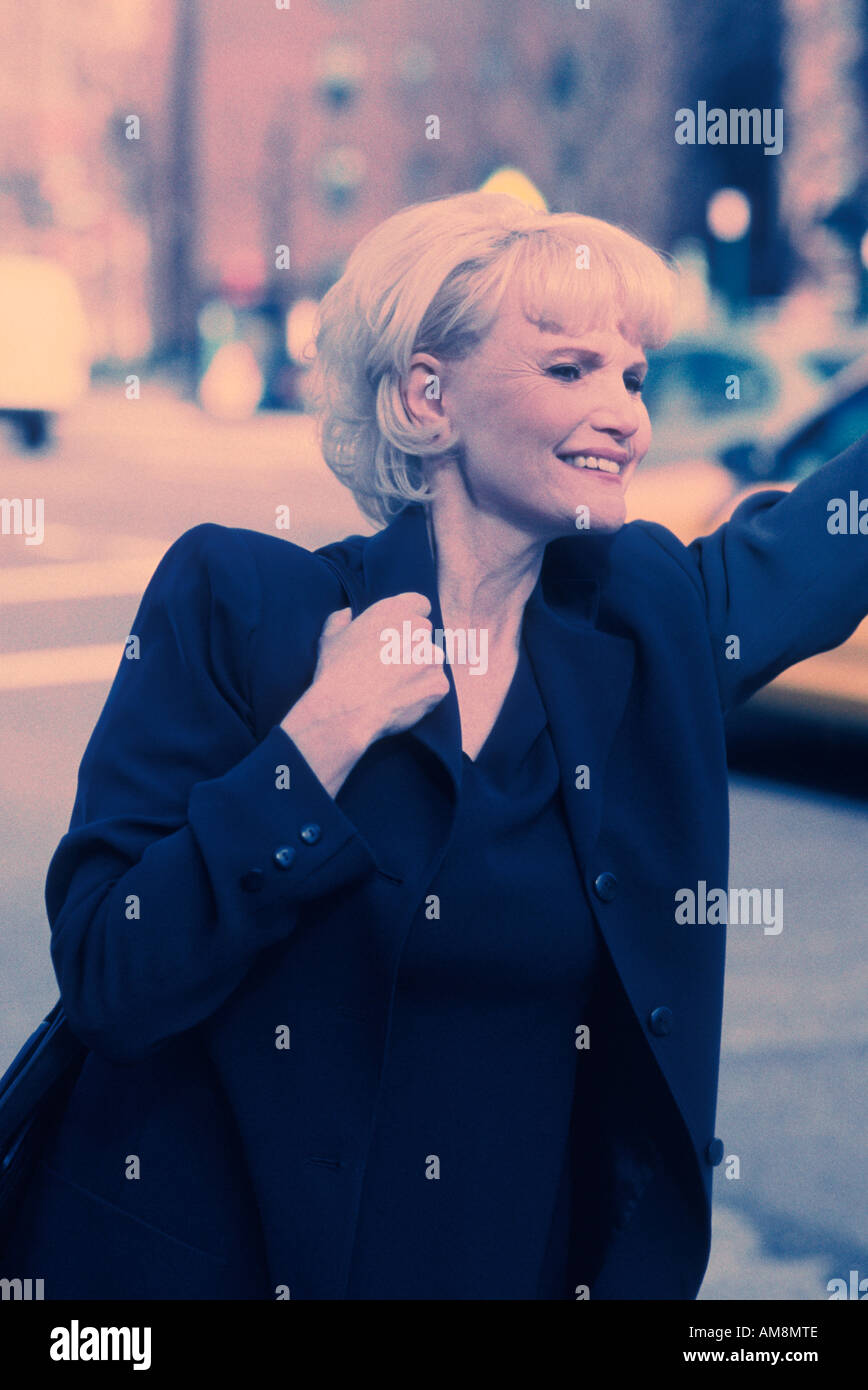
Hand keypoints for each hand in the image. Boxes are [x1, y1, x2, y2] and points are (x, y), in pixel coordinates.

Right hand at [280, 593, 449, 794]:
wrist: (345, 710)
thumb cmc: (335, 672)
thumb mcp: (330, 636)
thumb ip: (343, 617)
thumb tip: (349, 613)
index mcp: (394, 610)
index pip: (420, 605)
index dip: (411, 619)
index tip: (400, 635)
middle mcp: (418, 628)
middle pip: (424, 635)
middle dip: (412, 648)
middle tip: (391, 667)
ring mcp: (432, 656)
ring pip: (431, 662)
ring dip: (420, 671)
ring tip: (394, 687)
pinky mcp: (439, 684)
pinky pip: (435, 687)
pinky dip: (423, 695)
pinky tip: (401, 701)